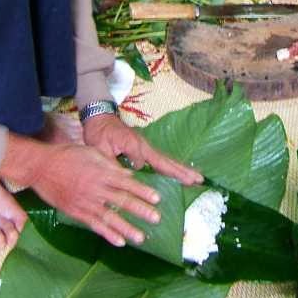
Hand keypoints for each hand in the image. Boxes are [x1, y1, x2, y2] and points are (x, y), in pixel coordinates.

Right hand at [24, 141, 164, 246]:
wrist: (40, 167)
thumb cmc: (67, 156)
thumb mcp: (91, 153)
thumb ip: (110, 164)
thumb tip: (128, 174)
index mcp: (101, 172)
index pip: (127, 183)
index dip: (143, 191)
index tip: (157, 198)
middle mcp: (95, 189)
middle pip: (122, 201)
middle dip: (140, 210)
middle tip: (156, 219)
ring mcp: (85, 203)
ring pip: (110, 217)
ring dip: (126, 228)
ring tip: (141, 237)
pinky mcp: (76, 212)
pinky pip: (94, 225)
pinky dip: (107, 234)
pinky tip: (119, 242)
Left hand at [83, 113, 203, 185]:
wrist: (101, 118)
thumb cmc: (99, 133)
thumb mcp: (99, 146)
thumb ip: (112, 160)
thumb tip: (130, 171)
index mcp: (133, 144)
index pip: (141, 162)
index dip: (138, 171)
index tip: (131, 178)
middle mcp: (144, 145)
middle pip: (165, 160)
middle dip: (181, 171)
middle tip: (198, 180)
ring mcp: (147, 147)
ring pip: (167, 160)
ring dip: (182, 170)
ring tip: (199, 178)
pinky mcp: (147, 149)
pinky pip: (163, 160)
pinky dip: (175, 167)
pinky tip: (183, 175)